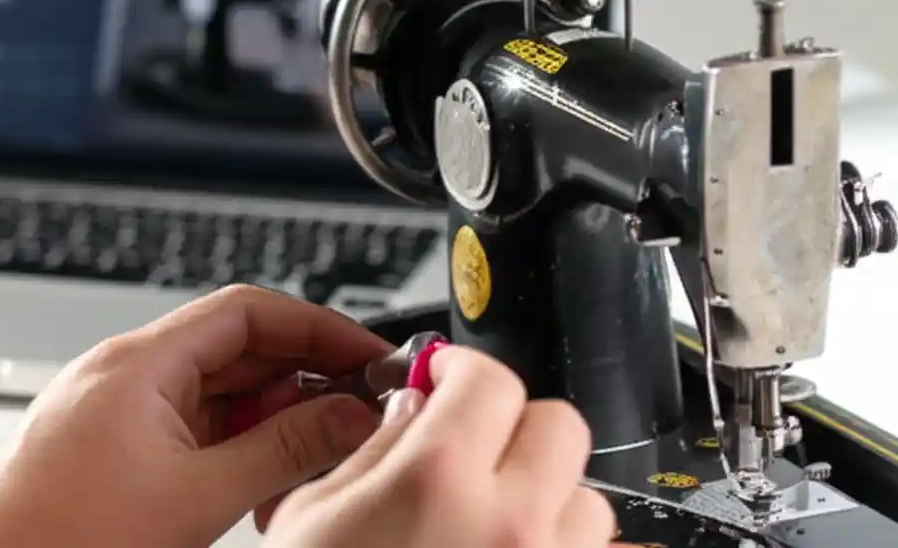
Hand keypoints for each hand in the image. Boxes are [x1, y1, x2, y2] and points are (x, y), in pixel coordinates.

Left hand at [0, 285, 388, 547]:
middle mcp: (129, 374)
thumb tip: (346, 417)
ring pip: (222, 392)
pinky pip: (198, 426)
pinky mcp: (119, 445)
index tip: (365, 355)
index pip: (249, 312)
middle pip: (239, 348)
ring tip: (320, 454)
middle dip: (305, 375)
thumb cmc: (54, 540)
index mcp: (141, 364)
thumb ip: (283, 452)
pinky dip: (240, 445)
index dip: (318, 328)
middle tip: (359, 407)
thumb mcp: (195, 498)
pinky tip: (267, 481)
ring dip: (276, 417)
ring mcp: (123, 410)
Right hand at [261, 346, 627, 547]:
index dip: (463, 371)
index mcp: (438, 482)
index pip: (490, 380)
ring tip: (490, 524)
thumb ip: (372, 451)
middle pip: (557, 425)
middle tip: (472, 445)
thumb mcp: (311, 520)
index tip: (451, 379)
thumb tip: (414, 408)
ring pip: (586, 497)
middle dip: (512, 425)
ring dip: (546, 496)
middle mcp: (510, 525)